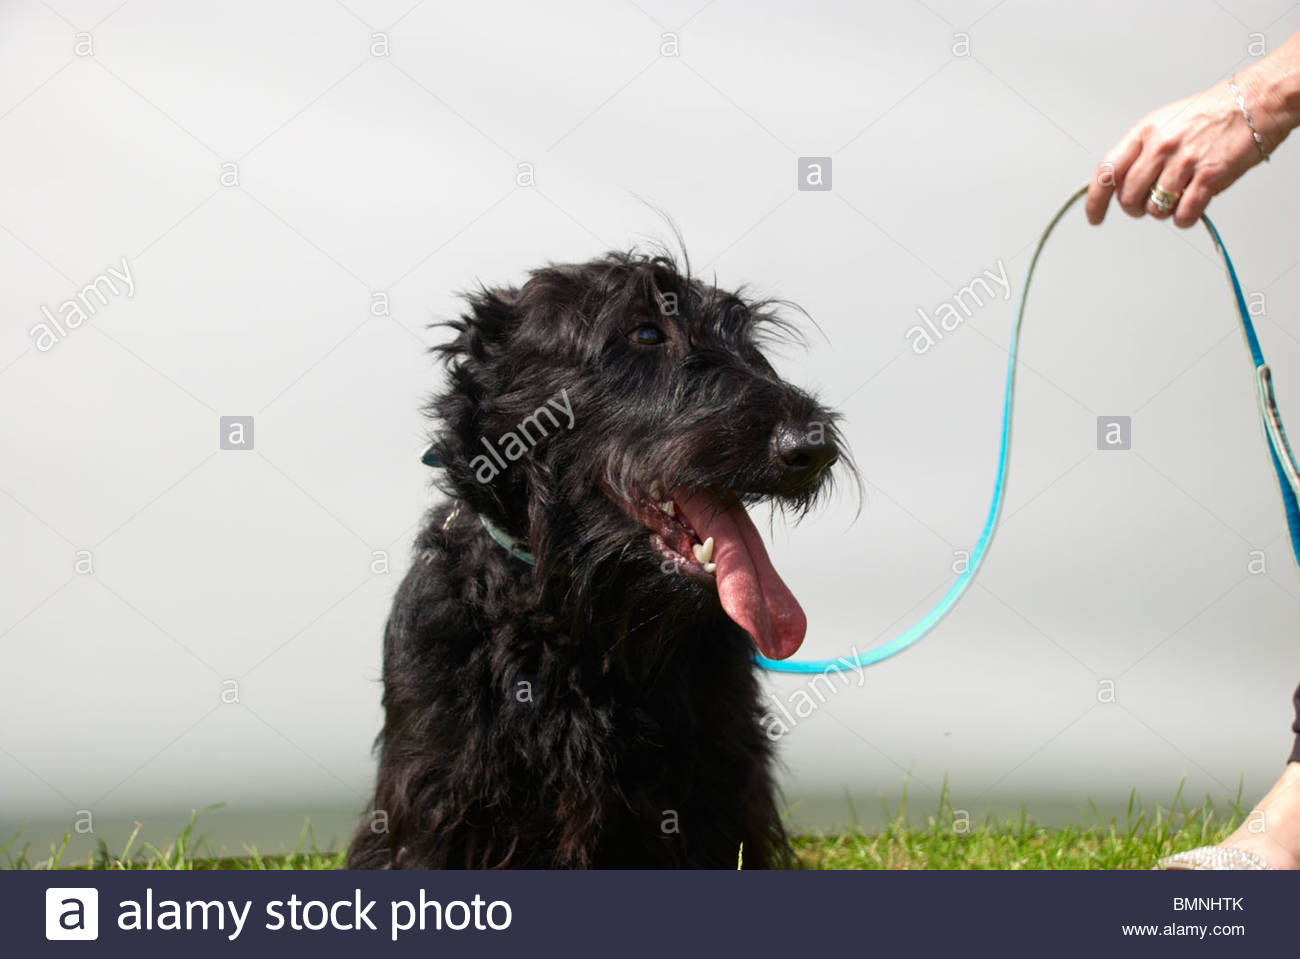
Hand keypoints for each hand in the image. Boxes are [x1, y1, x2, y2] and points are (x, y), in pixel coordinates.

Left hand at [1085, 73, 1280, 228]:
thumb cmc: (1212, 112)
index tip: (1094, 216)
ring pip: (1154, 209)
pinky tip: (1191, 209)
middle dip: (1134, 209)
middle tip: (1148, 204)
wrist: (1257, 101)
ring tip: (1178, 197)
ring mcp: (1184, 162)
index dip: (1095, 201)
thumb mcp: (1165, 122)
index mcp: (1145, 132)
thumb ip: (1142, 153)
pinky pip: (1183, 214)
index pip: (1106, 172)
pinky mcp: (1209, 177)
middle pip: (1128, 198)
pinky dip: (1184, 219)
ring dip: (1163, 212)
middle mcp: (1160, 146)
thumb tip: (1123, 186)